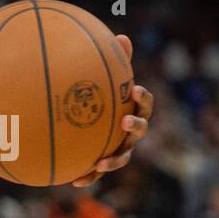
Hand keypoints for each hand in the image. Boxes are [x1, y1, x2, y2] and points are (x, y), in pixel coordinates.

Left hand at [72, 34, 152, 186]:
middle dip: (135, 125)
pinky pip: (97, 172)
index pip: (144, 102)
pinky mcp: (103, 162)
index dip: (142, 96)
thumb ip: (113, 62)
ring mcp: (120, 148)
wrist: (90, 128)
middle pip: (139, 129)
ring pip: (122, 157)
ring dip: (114, 160)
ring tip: (101, 163)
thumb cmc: (101, 98)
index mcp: (132, 109)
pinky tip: (74, 181)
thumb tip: (122, 36)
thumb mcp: (107, 80)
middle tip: (125, 120)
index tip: (134, 88)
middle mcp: (130, 131)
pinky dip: (88, 177)